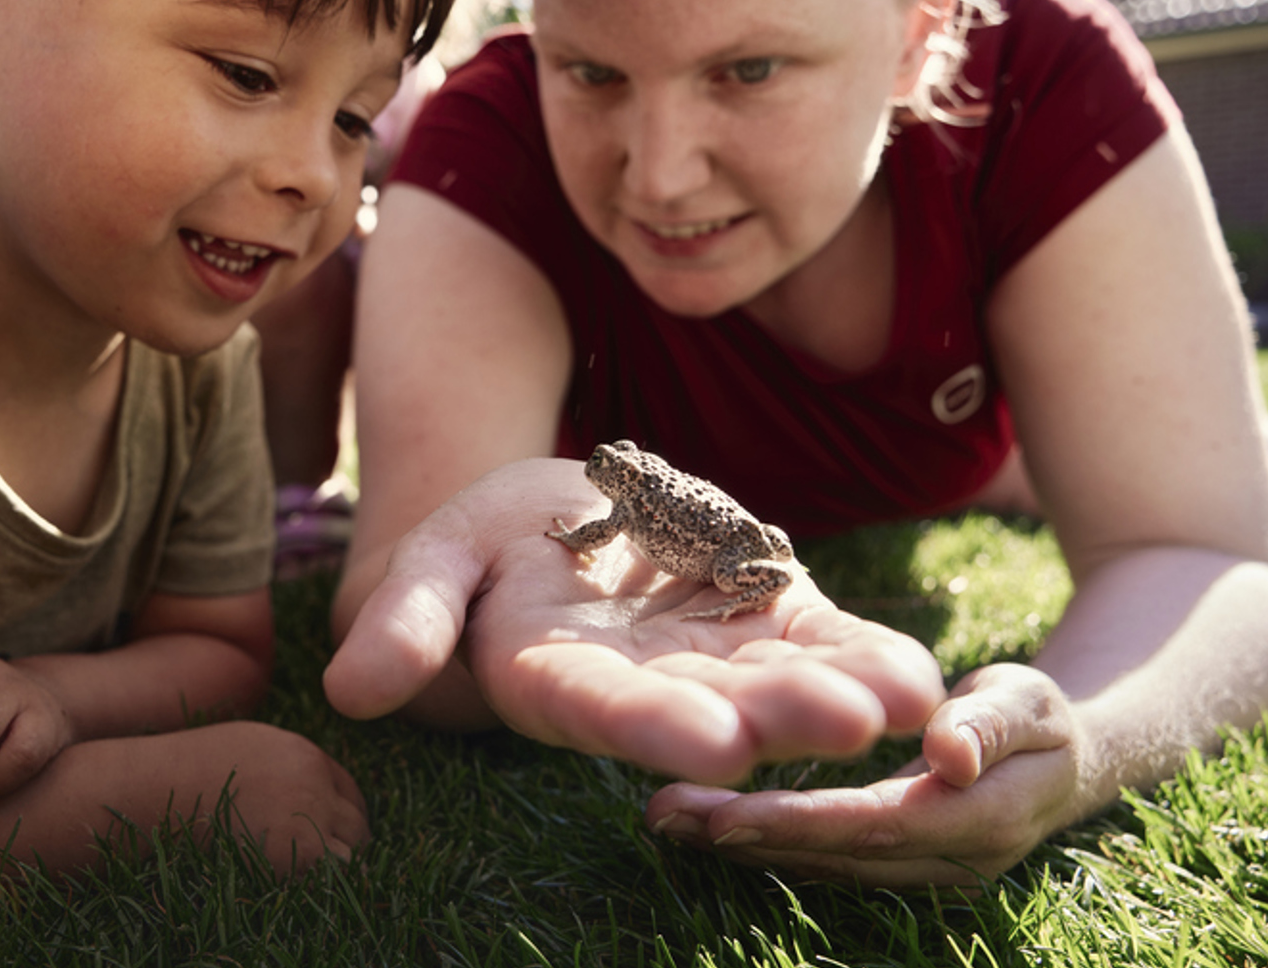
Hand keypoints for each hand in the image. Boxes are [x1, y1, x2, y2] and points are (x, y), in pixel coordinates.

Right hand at [161, 722, 370, 875]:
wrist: (154, 791)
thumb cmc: (186, 775)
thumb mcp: (247, 749)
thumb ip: (286, 768)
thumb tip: (309, 794)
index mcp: (303, 755)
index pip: (347, 790)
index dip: (343, 814)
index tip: (332, 834)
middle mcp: (315, 784)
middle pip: (356, 822)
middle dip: (346, 843)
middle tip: (327, 865)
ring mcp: (310, 818)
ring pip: (354, 851)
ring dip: (341, 868)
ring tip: (314, 882)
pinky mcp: (301, 853)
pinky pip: (336, 876)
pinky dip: (330, 885)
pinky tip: (305, 891)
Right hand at [326, 459, 945, 783]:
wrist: (556, 524)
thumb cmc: (483, 545)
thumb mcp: (434, 559)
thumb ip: (405, 618)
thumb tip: (349, 693)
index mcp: (554, 673)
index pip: (600, 706)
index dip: (652, 723)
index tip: (710, 743)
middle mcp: (644, 684)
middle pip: (711, 707)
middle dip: (780, 717)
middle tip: (848, 723)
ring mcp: (713, 655)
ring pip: (779, 683)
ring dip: (842, 695)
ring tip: (906, 700)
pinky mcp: (768, 616)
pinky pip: (822, 641)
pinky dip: (866, 656)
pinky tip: (918, 676)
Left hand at [645, 662, 1084, 885]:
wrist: (1062, 761)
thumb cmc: (1041, 716)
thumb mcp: (1030, 701)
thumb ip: (990, 724)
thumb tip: (948, 752)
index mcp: (977, 820)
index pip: (875, 826)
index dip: (799, 823)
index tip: (725, 814)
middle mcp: (940, 861)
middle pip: (832, 853)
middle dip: (744, 837)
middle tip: (663, 812)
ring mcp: (915, 869)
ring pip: (818, 860)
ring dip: (739, 842)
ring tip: (662, 814)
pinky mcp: (889, 860)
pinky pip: (820, 851)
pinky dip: (762, 837)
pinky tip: (702, 817)